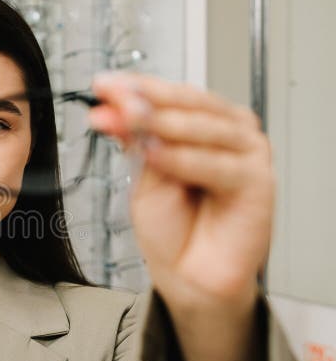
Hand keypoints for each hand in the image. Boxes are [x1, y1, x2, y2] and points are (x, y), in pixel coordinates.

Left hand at [89, 71, 273, 360]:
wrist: (185, 276)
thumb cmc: (171, 228)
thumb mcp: (143, 175)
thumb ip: (136, 141)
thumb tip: (116, 105)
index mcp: (201, 123)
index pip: (170, 94)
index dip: (136, 87)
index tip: (103, 84)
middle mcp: (228, 132)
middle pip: (189, 104)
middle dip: (146, 100)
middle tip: (114, 99)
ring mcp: (247, 154)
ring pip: (205, 128)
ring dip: (164, 123)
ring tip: (130, 120)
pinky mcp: (258, 183)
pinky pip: (219, 165)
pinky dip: (185, 159)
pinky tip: (156, 155)